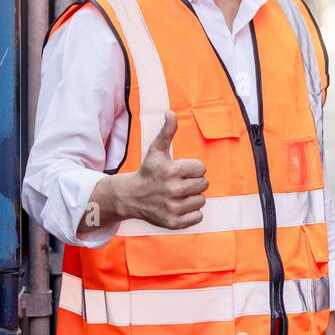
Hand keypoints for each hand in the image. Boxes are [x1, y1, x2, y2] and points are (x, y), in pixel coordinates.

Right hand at [119, 110, 207, 229]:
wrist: (131, 197)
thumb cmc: (148, 171)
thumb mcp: (156, 150)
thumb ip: (167, 131)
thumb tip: (171, 112)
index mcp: (170, 171)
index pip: (201, 168)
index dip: (192, 168)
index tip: (180, 170)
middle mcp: (172, 190)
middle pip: (203, 184)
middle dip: (194, 182)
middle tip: (179, 183)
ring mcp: (172, 208)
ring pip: (201, 200)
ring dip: (193, 198)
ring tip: (178, 195)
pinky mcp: (173, 222)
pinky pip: (198, 217)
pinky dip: (192, 213)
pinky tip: (179, 206)